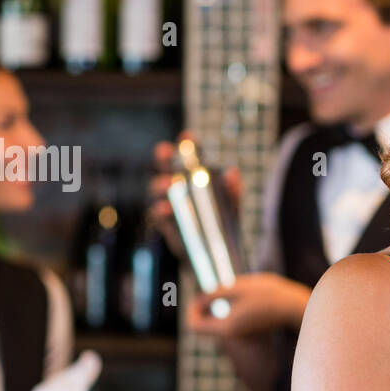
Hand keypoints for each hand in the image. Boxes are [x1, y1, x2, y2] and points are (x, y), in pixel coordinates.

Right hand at [148, 131, 242, 259]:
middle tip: (165, 150)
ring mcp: (169, 203)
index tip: (187, 136)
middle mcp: (178, 186)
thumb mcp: (232, 206)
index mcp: (194, 177)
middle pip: (165, 166)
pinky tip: (166, 208)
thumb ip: (232, 190)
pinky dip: (160, 209)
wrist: (215, 254)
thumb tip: (232, 172)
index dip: (186, 144)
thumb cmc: (223, 223)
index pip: (188, 156)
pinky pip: (157, 213)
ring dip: (160, 183)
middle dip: (163, 156)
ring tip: (169, 184)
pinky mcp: (165, 222)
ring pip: (157, 188)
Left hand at [188, 272, 311, 336]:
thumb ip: (212, 294)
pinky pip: (227, 321)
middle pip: (203, 326)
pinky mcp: (247, 328)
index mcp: (227, 327)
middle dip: (202, 308)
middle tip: (211, 291)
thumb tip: (197, 301)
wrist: (293, 304)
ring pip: (215, 323)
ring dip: (214, 308)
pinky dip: (225, 309)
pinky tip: (236, 296)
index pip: (194, 326)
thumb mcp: (235, 288)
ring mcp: (240, 333)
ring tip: (225, 291)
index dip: (192, 310)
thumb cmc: (266, 293)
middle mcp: (232, 334)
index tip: (200, 296)